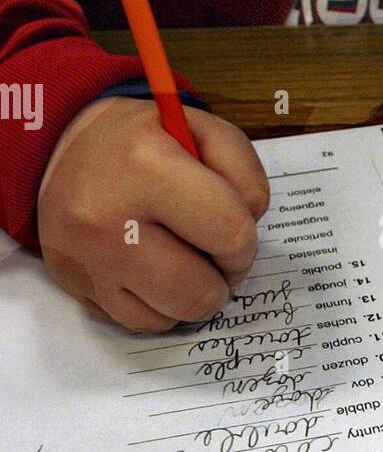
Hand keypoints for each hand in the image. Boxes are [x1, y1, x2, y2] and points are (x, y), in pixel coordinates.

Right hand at [37, 96, 269, 331]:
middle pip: (201, 292)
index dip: (246, 241)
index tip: (236, 234)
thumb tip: (250, 227)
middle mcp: (108, 219)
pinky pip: (142, 323)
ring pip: (174, 316)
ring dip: (193, 295)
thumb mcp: (201, 127)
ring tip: (185, 260)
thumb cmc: (144, 140)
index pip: (230, 234)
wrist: (62, 150)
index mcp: (146, 166)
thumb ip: (243, 171)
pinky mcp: (77, 286)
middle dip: (223, 277)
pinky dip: (161, 306)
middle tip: (213, 253)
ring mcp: (88, 260)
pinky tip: (156, 273)